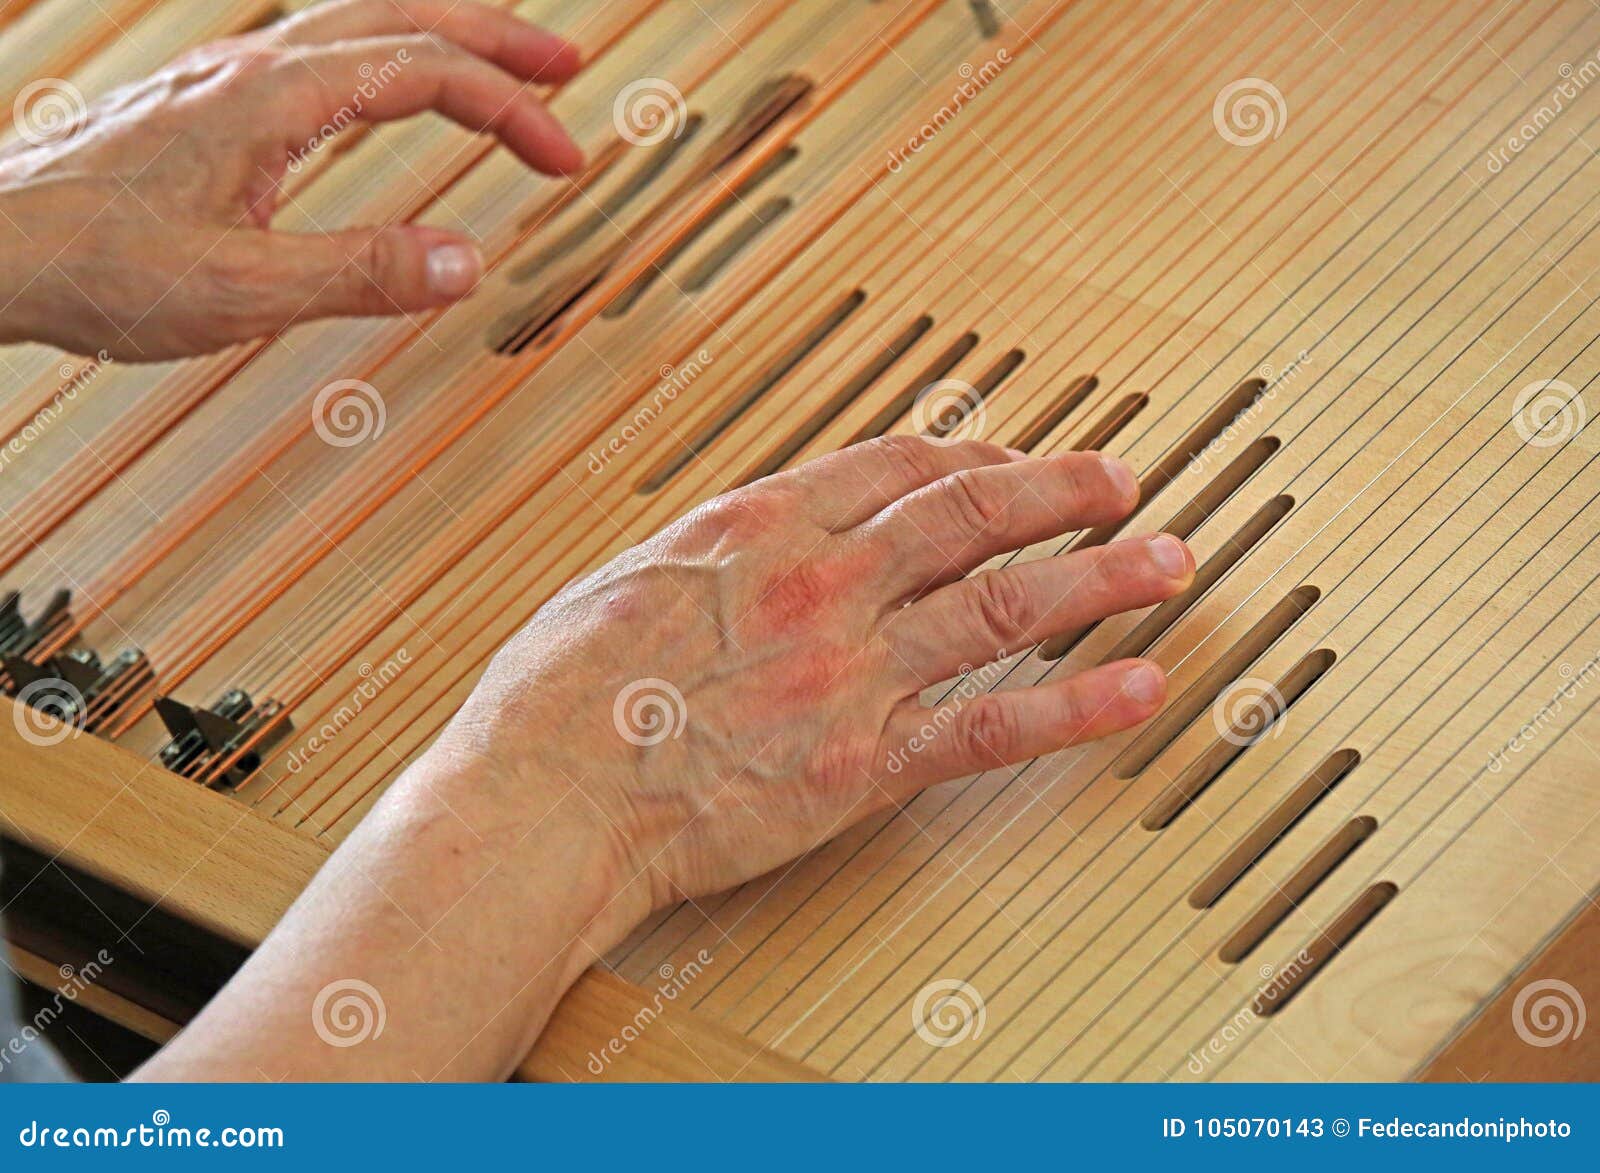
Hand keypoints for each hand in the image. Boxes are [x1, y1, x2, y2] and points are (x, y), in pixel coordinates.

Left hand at [0, 0, 583, 360]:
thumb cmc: (96, 267)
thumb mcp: (242, 290)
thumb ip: (361, 275)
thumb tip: (468, 263)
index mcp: (272, 100)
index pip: (423, 71)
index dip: (508, 108)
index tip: (564, 158)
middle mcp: (253, 71)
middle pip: (400, 18)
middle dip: (494, 37)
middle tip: (565, 63)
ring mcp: (228, 84)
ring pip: (358, 26)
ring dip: (440, 38)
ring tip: (499, 66)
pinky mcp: (208, 109)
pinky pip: (321, 57)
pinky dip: (384, 60)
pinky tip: (387, 94)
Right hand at [139, 437, 1194, 1080]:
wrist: (542, 798)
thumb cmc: (556, 700)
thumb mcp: (621, 583)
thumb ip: (706, 558)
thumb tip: (742, 546)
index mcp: (756, 529)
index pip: (890, 467)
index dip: (966, 453)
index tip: (1004, 453)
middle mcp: (821, 584)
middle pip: (969, 514)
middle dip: (1058, 489)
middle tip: (1119, 479)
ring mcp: (851, 671)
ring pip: (1003, 604)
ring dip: (1098, 577)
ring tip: (1168, 558)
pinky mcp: (863, 762)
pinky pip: (990, 724)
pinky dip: (1074, 706)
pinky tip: (1138, 686)